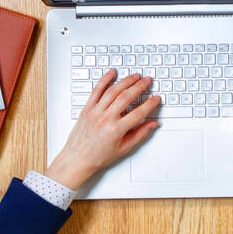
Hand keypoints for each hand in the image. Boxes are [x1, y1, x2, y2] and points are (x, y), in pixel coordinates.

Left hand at [44, 71, 160, 189]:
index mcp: (116, 130)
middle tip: (147, 81)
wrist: (76, 160)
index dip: (150, 104)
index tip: (156, 99)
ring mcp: (95, 112)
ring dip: (125, 81)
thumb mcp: (123, 149)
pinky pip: (96, 91)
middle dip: (139, 87)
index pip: (138, 113)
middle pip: (126, 97)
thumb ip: (140, 134)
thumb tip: (152, 125)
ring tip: (135, 76)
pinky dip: (104, 80)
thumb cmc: (97, 156)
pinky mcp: (86, 109)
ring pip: (112, 91)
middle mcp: (105, 119)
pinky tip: (111, 73)